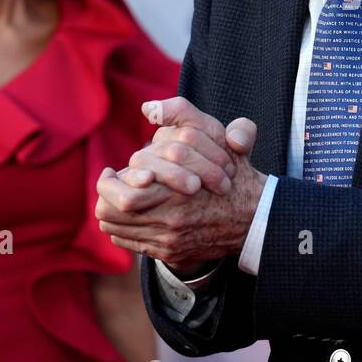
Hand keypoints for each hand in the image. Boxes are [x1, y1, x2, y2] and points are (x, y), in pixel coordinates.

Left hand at [95, 98, 265, 272]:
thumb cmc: (233, 172)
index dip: (107, 181)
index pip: (121, 197)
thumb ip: (183, 113)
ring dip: (113, 211)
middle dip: (106, 195)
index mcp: (175, 194)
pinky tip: (134, 213)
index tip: (110, 169)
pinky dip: (125, 228)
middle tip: (111, 181)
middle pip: (111, 214)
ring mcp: (168, 242)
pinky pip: (131, 243)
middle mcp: (169, 222)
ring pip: (116, 229)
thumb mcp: (214, 135)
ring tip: (121, 195)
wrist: (255, 217)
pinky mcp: (170, 253)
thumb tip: (149, 108)